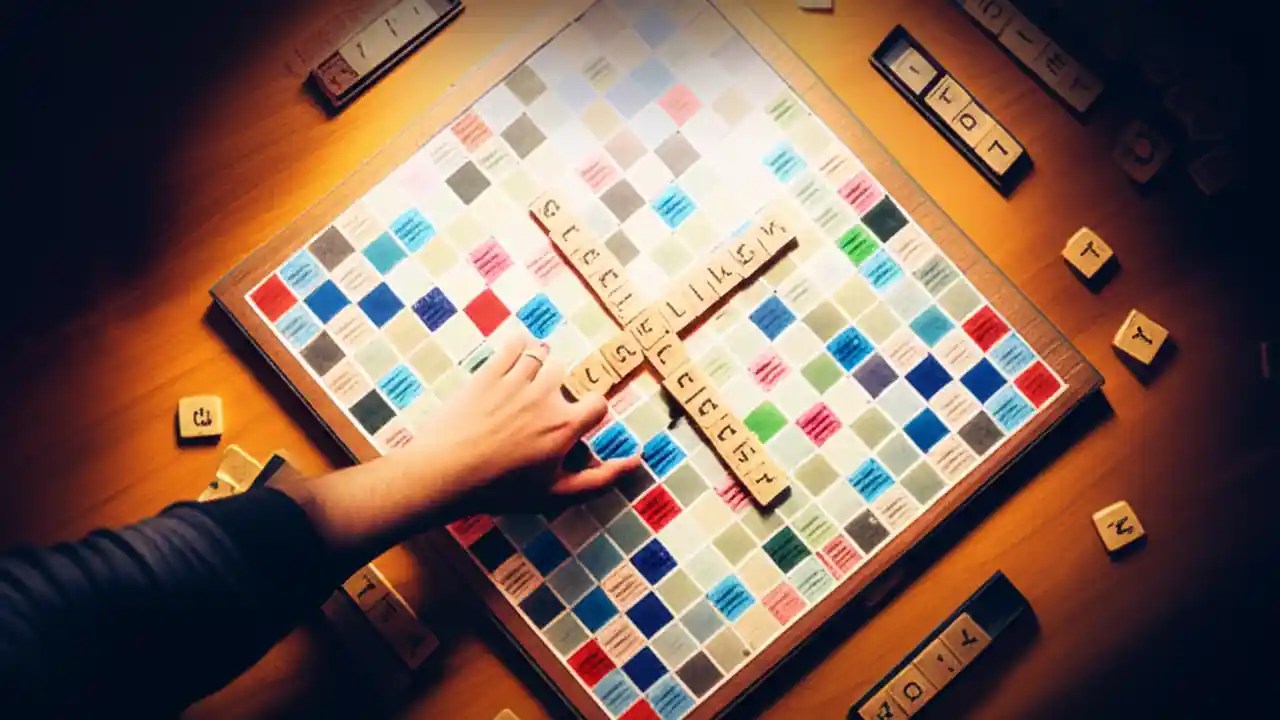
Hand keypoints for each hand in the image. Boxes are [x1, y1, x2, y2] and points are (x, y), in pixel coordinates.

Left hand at [274, 333, 639, 566]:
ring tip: (525, 379)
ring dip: (539, 363)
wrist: (445, 474)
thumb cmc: (501, 490)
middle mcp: (546, 397)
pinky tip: (514, 353)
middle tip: (538, 406)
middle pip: (566, 374)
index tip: (575, 420)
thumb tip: (637, 462)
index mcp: (564, 426)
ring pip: (541, 356)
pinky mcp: (487, 373)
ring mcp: (516, 381)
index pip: (597, 403)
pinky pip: (513, 345)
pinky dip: (518, 345)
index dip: (590, 411)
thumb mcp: (555, 494)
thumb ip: (600, 479)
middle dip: (557, 386)